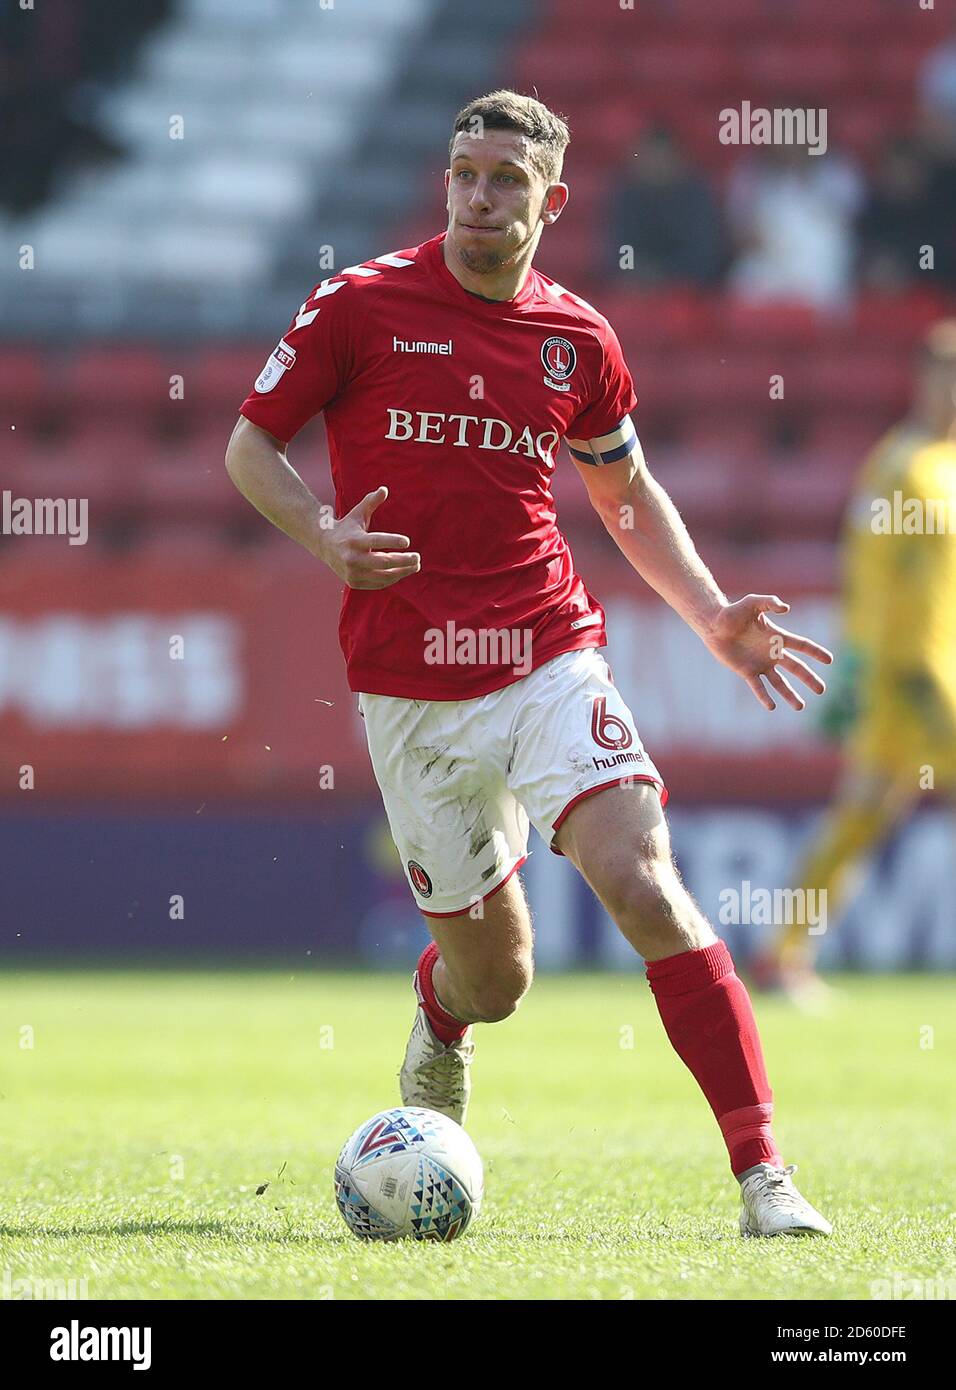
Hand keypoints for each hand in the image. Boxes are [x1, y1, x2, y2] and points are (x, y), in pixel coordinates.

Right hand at [320, 486, 420, 589]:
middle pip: (384, 562)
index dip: (392, 541)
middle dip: (404, 561)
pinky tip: (403, 572)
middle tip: (417, 557)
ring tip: (415, 566)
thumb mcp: (358, 513)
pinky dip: (392, 579)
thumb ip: (371, 502)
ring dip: (402, 572)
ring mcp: (352, 573)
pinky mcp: (354, 583)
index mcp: (354, 539)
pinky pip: (378, 583)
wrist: (324, 546)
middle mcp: (352, 558)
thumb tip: (384, 489)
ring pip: (383, 576)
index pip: (376, 541)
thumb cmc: (347, 527)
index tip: (408, 542)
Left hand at [702, 594, 832, 710]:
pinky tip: (772, 706)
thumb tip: (787, 609)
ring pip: (780, 683)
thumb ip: (769, 602)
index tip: (829, 660)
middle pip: (796, 668)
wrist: (714, 625)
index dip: (815, 652)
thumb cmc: (733, 612)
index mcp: (777, 637)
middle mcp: (772, 653)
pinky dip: (764, 696)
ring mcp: (760, 664)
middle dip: (809, 679)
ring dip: (790, 694)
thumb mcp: (753, 602)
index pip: (801, 646)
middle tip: (822, 690)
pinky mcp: (747, 671)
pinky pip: (758, 686)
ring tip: (800, 707)